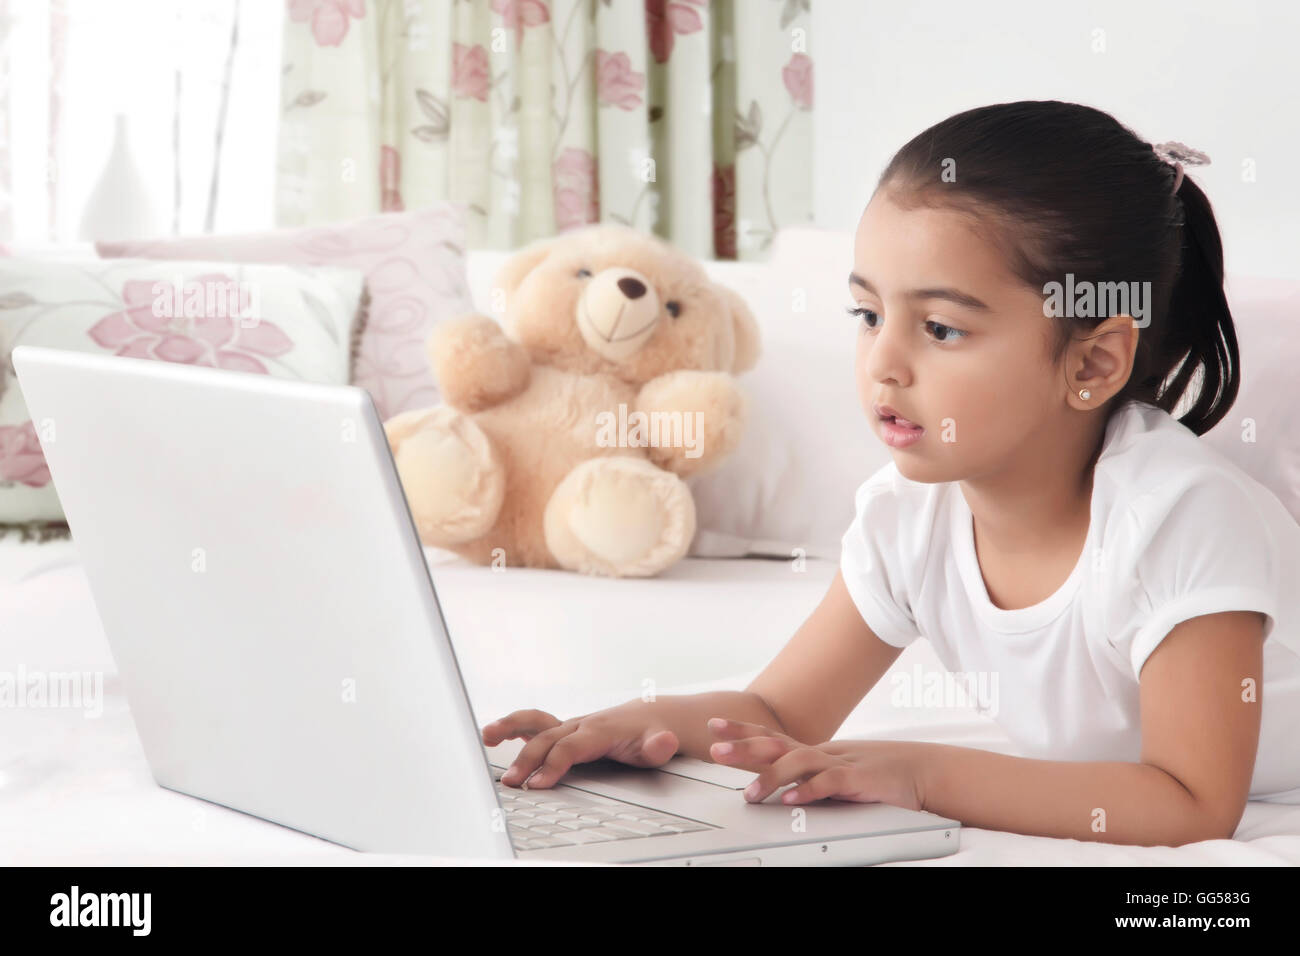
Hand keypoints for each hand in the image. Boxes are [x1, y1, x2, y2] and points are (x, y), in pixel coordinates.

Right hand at [482, 704, 678, 789]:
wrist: (653, 716)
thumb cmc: (652, 733)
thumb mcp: (661, 743)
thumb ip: (660, 746)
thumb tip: (664, 742)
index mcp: (599, 730)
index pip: (569, 749)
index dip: (552, 766)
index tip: (537, 786)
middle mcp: (581, 724)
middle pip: (547, 740)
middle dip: (527, 760)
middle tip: (512, 782)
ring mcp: (571, 725)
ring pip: (537, 723)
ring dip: (511, 728)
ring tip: (487, 735)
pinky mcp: (565, 729)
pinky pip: (536, 724)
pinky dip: (515, 727)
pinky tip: (494, 735)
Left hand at [706, 718, 925, 811]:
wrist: (921, 770)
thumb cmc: (878, 773)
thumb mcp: (836, 772)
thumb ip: (809, 776)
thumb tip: (779, 786)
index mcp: (813, 751)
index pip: (771, 736)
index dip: (742, 730)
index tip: (714, 725)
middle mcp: (821, 752)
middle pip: (775, 744)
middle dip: (743, 746)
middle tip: (714, 749)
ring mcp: (839, 762)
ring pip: (798, 762)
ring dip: (771, 777)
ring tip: (750, 794)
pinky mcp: (858, 779)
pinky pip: (829, 782)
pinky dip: (808, 790)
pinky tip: (792, 800)